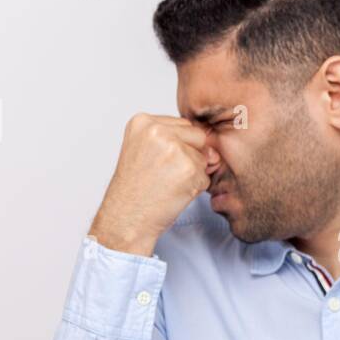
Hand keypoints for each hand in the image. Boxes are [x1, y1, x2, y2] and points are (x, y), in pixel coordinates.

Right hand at [88, 113, 209, 255]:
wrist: (126, 218)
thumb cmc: (134, 190)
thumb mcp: (146, 153)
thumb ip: (178, 142)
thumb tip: (214, 152)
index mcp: (143, 122)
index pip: (182, 125)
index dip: (177, 147)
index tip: (158, 162)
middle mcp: (158, 130)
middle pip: (197, 137)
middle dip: (188, 157)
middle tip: (163, 174)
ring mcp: (175, 149)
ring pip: (203, 158)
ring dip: (191, 174)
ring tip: (166, 184)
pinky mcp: (189, 169)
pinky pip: (206, 177)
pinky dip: (194, 189)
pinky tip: (173, 193)